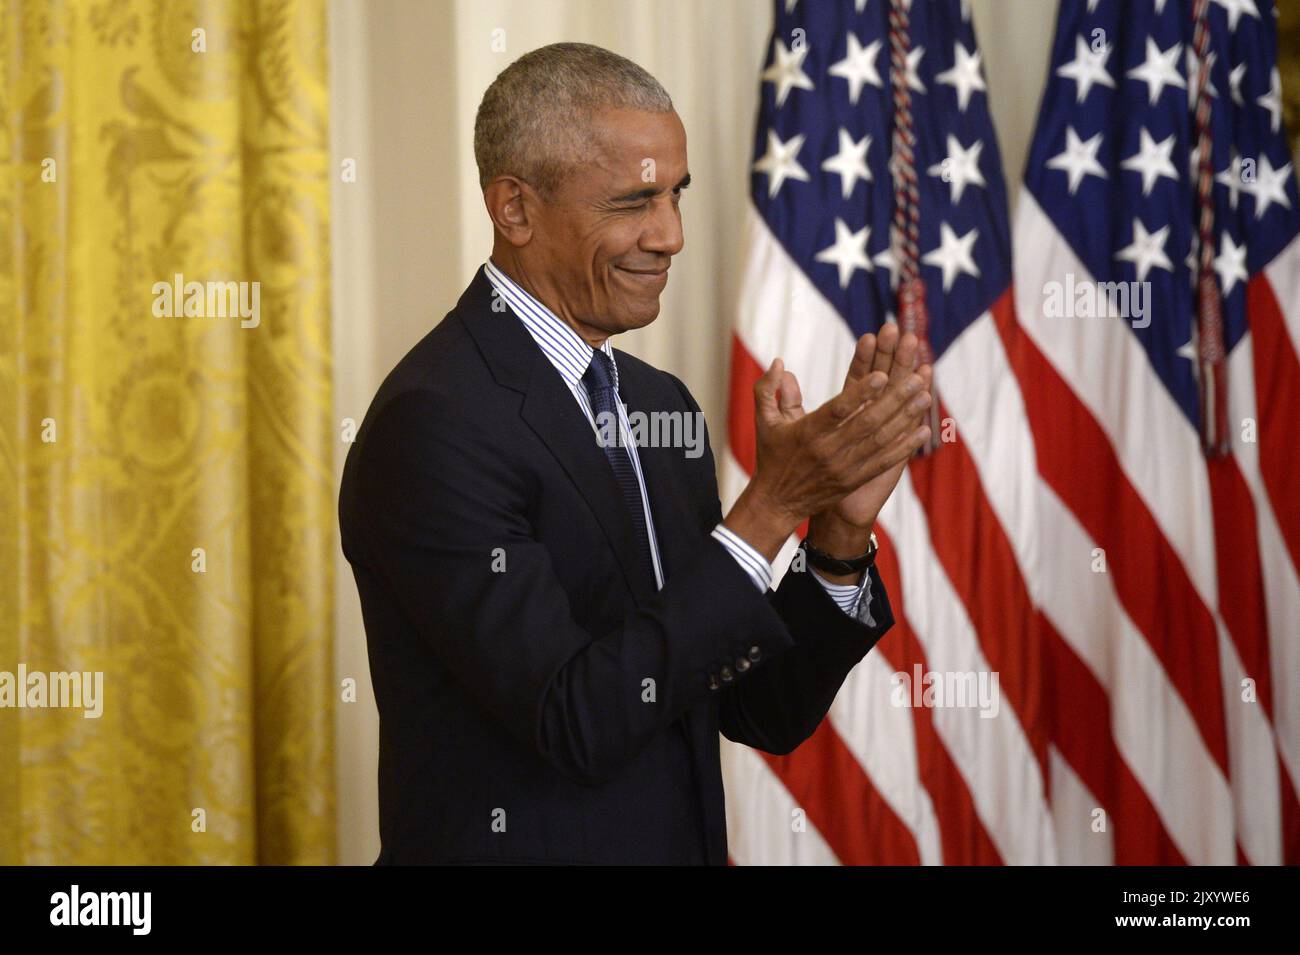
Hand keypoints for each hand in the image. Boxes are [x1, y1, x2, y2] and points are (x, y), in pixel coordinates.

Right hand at [722, 327, 932, 561]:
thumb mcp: (764, 421)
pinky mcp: (854, 480)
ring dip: (905, 418)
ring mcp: (843, 467)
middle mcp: (828, 450)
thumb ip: (768, 390)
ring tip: (925, 396)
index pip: (838, 409)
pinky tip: (923, 431)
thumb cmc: (772, 456)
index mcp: (807, 432)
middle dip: (894, 399)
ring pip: (880, 440)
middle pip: (867, 422)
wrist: (778, 503)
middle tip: (915, 378)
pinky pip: (884, 462)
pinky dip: (905, 446)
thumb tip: (781, 363)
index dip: (861, 392)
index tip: (881, 374)